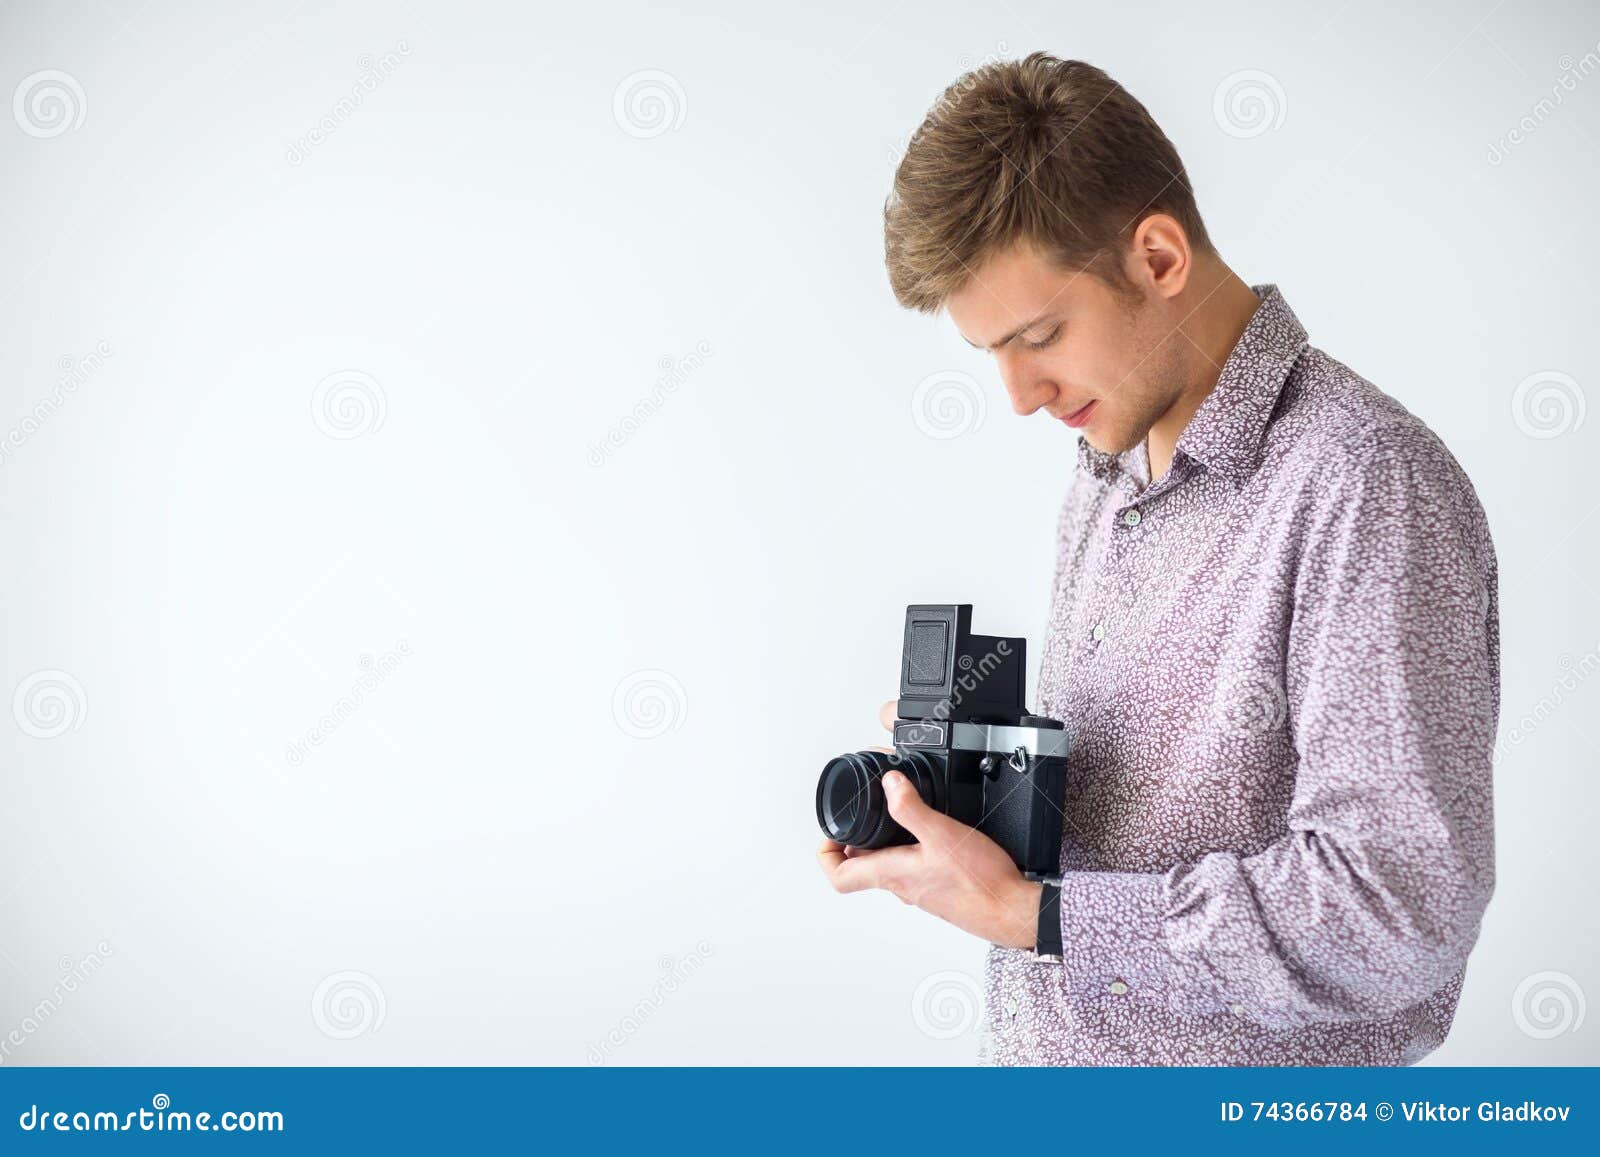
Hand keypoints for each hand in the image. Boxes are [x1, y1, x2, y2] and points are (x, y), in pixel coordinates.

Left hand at [816, 768, 1041, 949]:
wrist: (1012, 910)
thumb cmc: (980, 882)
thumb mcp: (942, 834)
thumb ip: (912, 808)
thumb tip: (888, 784)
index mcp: (892, 874)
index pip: (839, 876)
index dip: (826, 854)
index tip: (832, 832)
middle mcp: (901, 886)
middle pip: (861, 868)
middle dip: (855, 840)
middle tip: (862, 813)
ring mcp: (920, 890)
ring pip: (887, 867)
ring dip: (882, 843)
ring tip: (894, 815)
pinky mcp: (939, 889)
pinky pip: (911, 870)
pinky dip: (908, 850)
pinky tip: (929, 833)